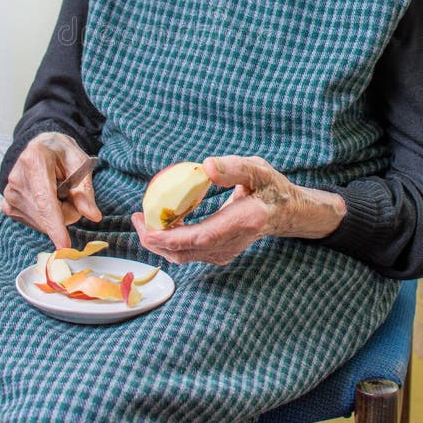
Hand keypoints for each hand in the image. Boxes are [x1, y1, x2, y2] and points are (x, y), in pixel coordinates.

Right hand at [1, 132, 101, 247]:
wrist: (41, 147)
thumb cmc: (63, 153)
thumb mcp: (81, 163)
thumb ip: (86, 190)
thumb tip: (93, 216)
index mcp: (35, 159)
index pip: (44, 199)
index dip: (55, 224)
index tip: (64, 245)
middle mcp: (16, 178)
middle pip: (47, 214)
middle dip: (67, 212)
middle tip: (72, 193)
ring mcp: (9, 194)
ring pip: (42, 222)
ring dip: (57, 215)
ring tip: (57, 192)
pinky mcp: (7, 206)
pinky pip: (35, 224)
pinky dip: (47, 217)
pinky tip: (47, 200)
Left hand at [131, 155, 345, 264]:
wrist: (286, 212)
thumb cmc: (271, 187)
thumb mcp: (259, 170)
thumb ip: (235, 167)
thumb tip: (206, 166)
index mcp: (244, 221)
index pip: (201, 237)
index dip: (171, 237)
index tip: (148, 228)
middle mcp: (233, 242)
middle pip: (187, 252)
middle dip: (156, 240)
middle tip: (136, 218)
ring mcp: (226, 251)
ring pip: (185, 256)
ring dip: (159, 242)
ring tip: (142, 219)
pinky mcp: (219, 253)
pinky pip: (189, 253)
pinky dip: (170, 242)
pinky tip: (160, 223)